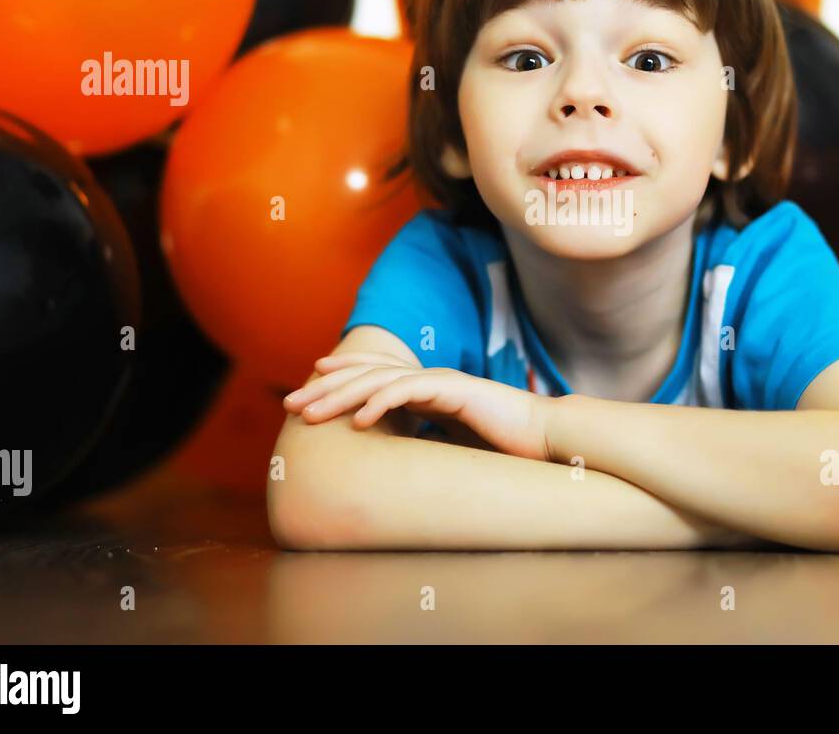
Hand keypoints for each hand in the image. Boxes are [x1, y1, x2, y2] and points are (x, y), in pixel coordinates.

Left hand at [283, 353, 553, 461]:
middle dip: (326, 388)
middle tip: (290, 403)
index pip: (377, 377)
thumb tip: (400, 462)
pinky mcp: (457, 391)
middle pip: (368, 376)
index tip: (309, 385)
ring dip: (342, 396)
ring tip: (311, 413)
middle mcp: (431, 380)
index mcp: (429, 390)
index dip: (342, 377)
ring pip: (381, 381)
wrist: (548, 437)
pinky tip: (359, 420)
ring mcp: (443, 382)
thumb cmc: (507, 446)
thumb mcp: (455, 444)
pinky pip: (411, 391)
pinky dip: (382, 403)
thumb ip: (429, 441)